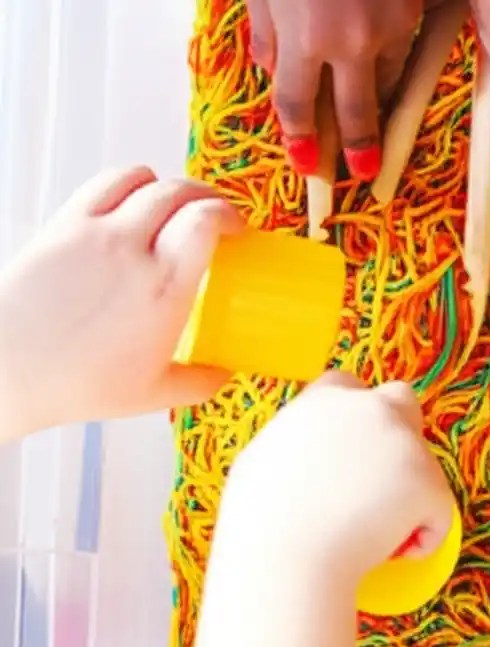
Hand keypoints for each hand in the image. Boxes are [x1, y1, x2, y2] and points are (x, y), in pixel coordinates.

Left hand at [0, 167, 238, 440]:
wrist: (6, 369)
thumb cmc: (76, 384)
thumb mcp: (152, 394)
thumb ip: (198, 382)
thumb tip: (224, 374)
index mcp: (164, 289)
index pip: (206, 221)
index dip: (228, 215)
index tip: (237, 228)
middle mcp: (132, 250)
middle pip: (181, 192)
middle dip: (207, 197)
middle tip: (214, 214)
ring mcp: (96, 232)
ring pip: (145, 180)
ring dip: (169, 185)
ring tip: (176, 202)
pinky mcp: (64, 223)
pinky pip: (106, 182)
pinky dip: (131, 181)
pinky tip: (134, 199)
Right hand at [217, 372, 454, 584]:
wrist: (281, 559)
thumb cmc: (259, 522)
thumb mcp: (263, 459)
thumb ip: (296, 442)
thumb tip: (313, 456)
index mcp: (325, 400)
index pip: (352, 389)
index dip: (358, 421)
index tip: (354, 453)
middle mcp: (369, 409)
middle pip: (402, 403)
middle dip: (400, 436)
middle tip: (381, 484)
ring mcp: (403, 442)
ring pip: (425, 465)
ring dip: (408, 494)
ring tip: (372, 536)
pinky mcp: (428, 482)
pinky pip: (439, 513)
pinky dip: (424, 536)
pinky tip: (393, 555)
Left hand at [247, 0, 425, 178]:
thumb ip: (265, 30)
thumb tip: (272, 68)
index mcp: (305, 36)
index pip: (298, 103)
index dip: (300, 136)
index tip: (305, 161)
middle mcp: (352, 41)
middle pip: (354, 110)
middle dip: (357, 145)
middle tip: (362, 169)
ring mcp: (389, 25)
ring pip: (387, 79)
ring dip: (376, 96)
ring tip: (370, 105)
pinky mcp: (412, 8)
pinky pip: (401, 46)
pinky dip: (389, 54)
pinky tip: (377, 51)